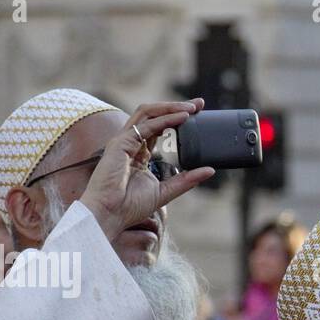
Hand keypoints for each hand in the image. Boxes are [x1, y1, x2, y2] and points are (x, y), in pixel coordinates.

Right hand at [80, 98, 214, 241]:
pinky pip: (147, 126)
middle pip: (154, 116)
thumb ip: (187, 180)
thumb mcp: (166, 191)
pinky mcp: (121, 143)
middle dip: (176, 106)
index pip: (159, 128)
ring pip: (148, 113)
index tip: (197, 114)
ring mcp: (124, 141)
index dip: (176, 119)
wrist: (109, 214)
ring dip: (171, 107)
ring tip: (192, 108)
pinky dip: (166, 120)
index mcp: (139, 153)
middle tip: (199, 104)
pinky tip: (182, 118)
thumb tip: (210, 170)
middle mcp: (131, 143)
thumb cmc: (130, 206)